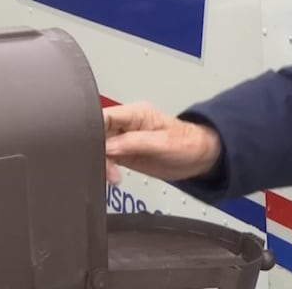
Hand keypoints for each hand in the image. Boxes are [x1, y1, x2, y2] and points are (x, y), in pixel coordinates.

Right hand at [103, 102, 222, 184]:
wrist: (200, 157)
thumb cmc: (189, 143)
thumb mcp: (163, 143)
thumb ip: (134, 142)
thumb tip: (108, 146)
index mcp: (136, 113)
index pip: (105, 116)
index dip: (92, 129)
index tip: (91, 146)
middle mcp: (127, 125)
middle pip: (97, 133)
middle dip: (96, 151)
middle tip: (105, 167)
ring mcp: (124, 140)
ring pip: (98, 148)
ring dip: (101, 163)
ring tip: (114, 176)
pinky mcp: (125, 154)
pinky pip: (106, 159)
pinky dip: (105, 169)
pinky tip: (112, 178)